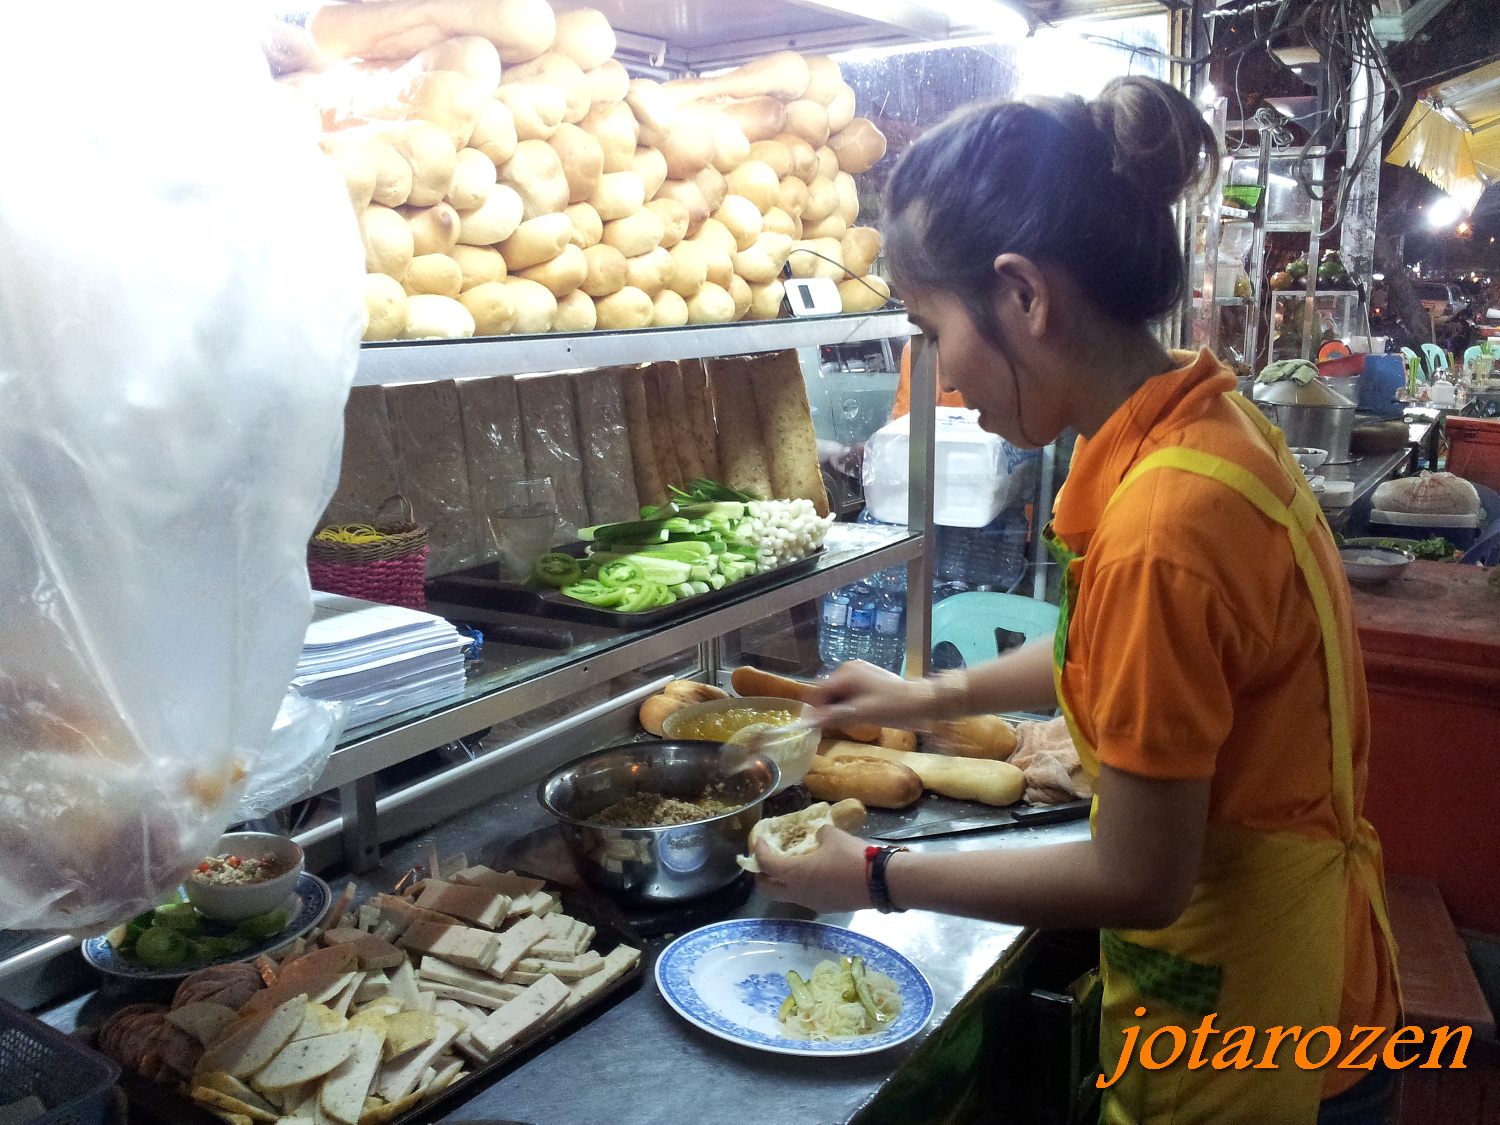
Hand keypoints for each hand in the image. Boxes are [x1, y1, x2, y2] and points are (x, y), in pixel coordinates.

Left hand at [753, 826, 871, 913]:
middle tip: (766, 860)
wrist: (880, 882)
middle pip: (767, 889)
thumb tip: (819, 835)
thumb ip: (819, 834)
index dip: (758, 851)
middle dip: (761, 875)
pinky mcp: (826, 907)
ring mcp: (811, 903)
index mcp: (794, 874)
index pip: (766, 864)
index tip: (759, 841)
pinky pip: (805, 897)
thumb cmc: (852, 856)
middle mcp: (798, 893)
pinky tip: (814, 873)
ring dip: (783, 881)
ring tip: (791, 864)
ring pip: (786, 895)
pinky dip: (801, 886)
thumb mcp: (833, 836)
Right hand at [804, 660, 934, 729]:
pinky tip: (860, 714)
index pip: (817, 691)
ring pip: (838, 693)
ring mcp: (859, 672)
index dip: (816, 710)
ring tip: (854, 720)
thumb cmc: (892, 708)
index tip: (819, 727)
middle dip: (829, 709)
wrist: (922, 702)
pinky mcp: (867, 679)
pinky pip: (849, 692)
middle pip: (826, 691)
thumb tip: (807, 722)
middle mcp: (848, 668)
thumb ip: (833, 716)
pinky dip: (850, 704)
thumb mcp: (861, 714)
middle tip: (841, 725)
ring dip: (840, 708)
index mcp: (845, 673)